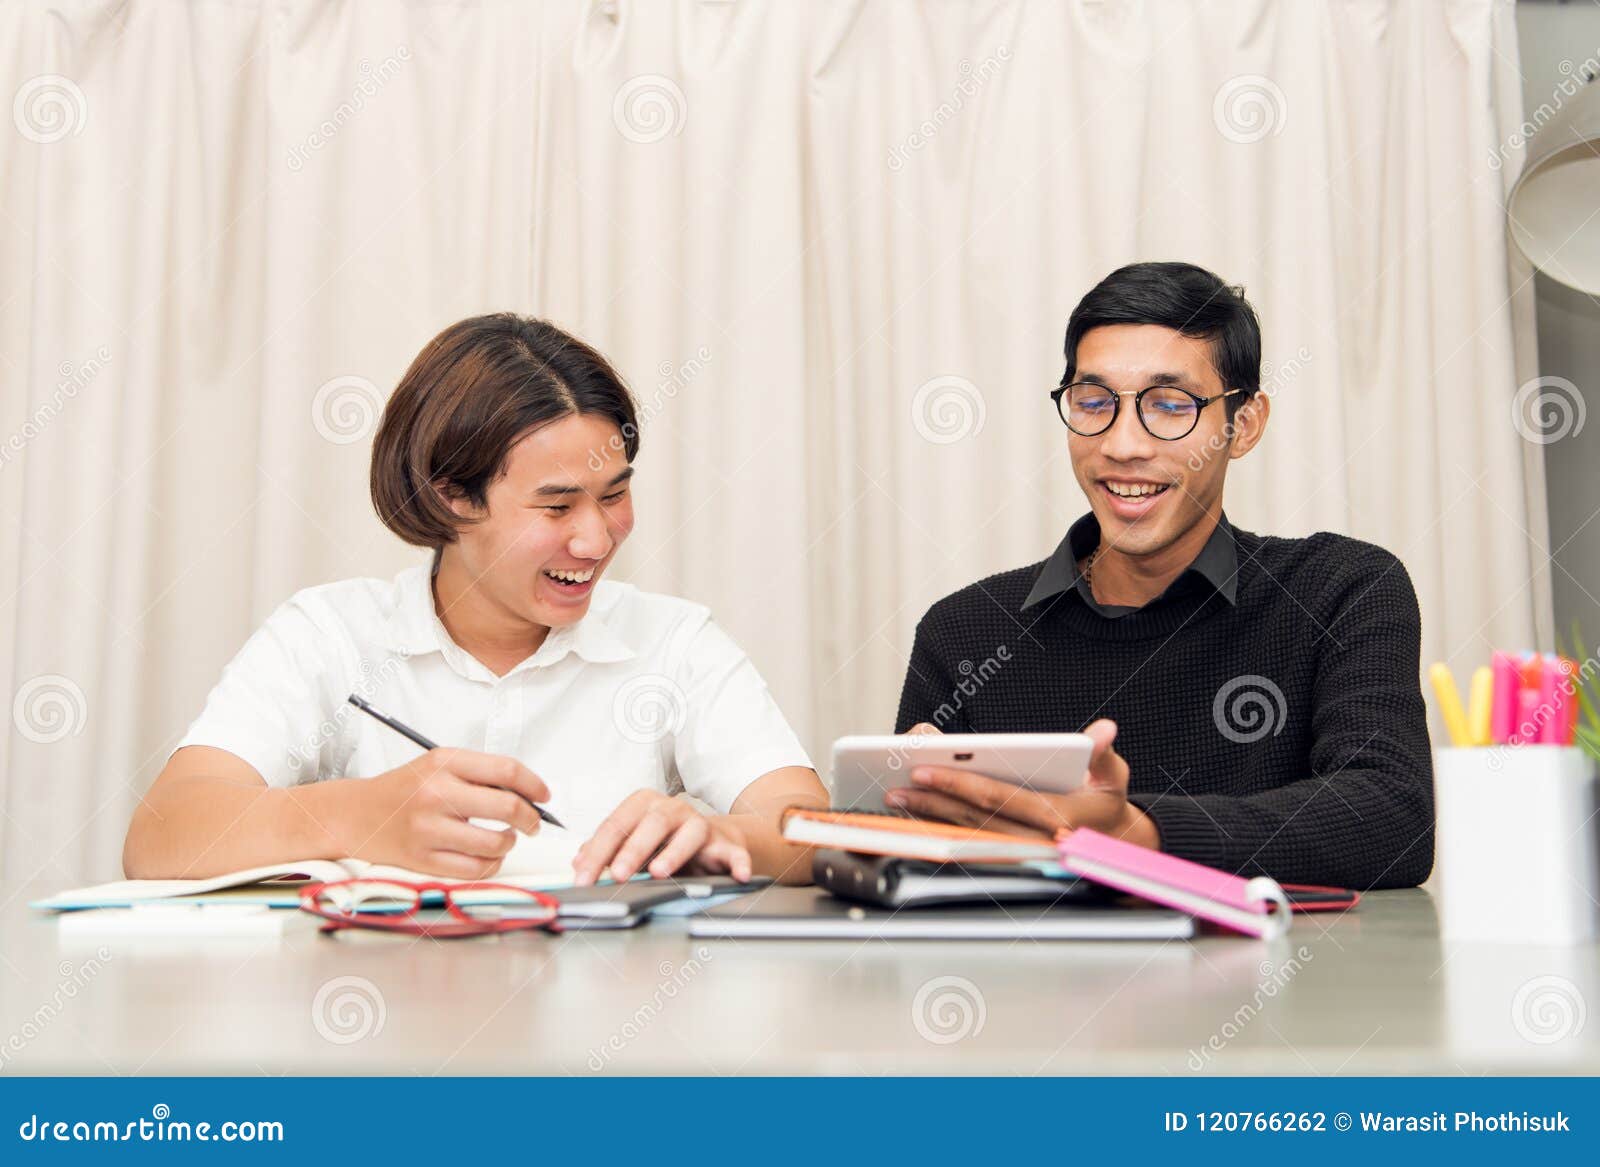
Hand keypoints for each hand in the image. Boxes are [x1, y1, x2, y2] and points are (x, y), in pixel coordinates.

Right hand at [352, 748, 547, 878]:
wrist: (355, 814)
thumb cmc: (403, 790)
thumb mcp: (438, 765)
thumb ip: (479, 774)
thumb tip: (528, 792)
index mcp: (444, 762)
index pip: (506, 770)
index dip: (535, 785)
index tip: (544, 796)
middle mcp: (436, 793)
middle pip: (507, 807)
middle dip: (531, 819)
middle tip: (533, 823)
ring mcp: (429, 829)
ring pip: (495, 843)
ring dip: (510, 844)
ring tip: (505, 839)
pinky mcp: (423, 859)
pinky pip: (475, 869)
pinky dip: (491, 864)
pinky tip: (487, 856)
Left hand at [572, 790, 751, 885]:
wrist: (711, 838)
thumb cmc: (666, 839)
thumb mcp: (633, 840)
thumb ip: (606, 850)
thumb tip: (578, 862)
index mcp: (644, 806)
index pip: (617, 825)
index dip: (598, 851)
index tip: (583, 876)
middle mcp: (672, 810)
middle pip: (652, 823)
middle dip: (632, 849)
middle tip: (617, 873)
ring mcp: (700, 825)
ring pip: (690, 832)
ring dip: (674, 852)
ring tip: (659, 872)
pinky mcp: (725, 843)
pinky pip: (734, 851)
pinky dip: (736, 861)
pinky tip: (736, 874)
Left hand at [885, 719, 1159, 848]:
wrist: (1110, 844)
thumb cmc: (1105, 802)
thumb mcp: (1113, 776)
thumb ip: (1104, 754)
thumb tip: (1105, 730)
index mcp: (1054, 817)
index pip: (997, 797)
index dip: (958, 783)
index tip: (924, 769)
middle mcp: (1030, 840)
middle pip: (972, 817)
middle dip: (932, 800)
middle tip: (895, 785)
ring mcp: (1016, 852)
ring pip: (965, 832)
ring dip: (929, 816)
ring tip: (895, 798)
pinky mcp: (1007, 855)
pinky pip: (967, 841)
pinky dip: (939, 828)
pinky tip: (914, 815)